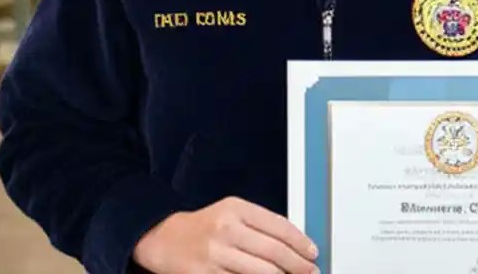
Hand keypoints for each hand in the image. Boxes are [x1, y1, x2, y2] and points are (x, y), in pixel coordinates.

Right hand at [133, 196, 319, 273]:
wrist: (164, 239)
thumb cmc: (204, 227)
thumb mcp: (231, 212)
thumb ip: (261, 223)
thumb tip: (295, 242)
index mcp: (236, 209)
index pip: (279, 226)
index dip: (301, 243)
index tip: (312, 253)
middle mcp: (226, 229)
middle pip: (274, 252)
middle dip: (298, 265)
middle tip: (310, 271)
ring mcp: (216, 254)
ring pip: (263, 272)